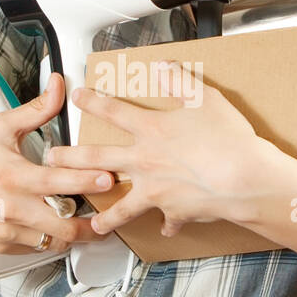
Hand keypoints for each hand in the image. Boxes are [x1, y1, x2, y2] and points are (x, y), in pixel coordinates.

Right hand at [0, 73, 112, 253]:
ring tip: (92, 225)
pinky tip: (58, 228)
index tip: (108, 178)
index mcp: (13, 176)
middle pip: (64, 225)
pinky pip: (37, 248)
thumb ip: (36, 110)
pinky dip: (51, 239)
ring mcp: (7, 230)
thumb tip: (59, 87)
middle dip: (93, 224)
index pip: (59, 181)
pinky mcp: (3, 245)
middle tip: (111, 215)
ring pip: (54, 242)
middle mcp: (12, 207)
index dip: (87, 181)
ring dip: (75, 234)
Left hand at [46, 60, 260, 238]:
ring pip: (121, 204)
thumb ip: (180, 80)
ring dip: (104, 214)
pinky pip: (167, 220)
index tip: (78, 96)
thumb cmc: (228, 138)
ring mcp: (156, 190)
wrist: (243, 178)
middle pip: (97, 159)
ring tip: (92, 221)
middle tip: (52, 158)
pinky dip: (167, 225)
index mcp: (151, 130)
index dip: (93, 101)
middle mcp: (145, 161)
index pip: (113, 111)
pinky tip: (165, 230)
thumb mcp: (205, 97)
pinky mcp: (174, 211)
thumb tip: (163, 67)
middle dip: (70, 158)